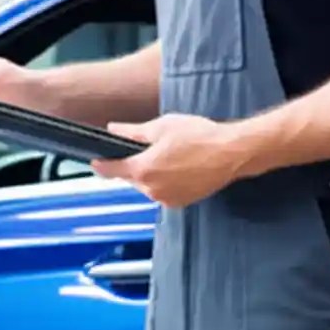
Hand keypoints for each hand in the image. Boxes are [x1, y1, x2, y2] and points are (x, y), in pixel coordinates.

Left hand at [91, 114, 252, 206]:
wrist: (232, 153)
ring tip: (171, 155)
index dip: (102, 164)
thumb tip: (113, 130)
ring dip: (151, 173)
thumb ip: (133, 131)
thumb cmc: (200, 137)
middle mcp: (152, 190)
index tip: (97, 160)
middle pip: (131, 178)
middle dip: (134, 164)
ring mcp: (166, 199)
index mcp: (143, 170)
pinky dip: (165, 181)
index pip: (111, 171)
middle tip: (151, 147)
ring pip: (147, 186)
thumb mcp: (162, 127)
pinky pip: (163, 192)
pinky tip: (180, 167)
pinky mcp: (180, 203)